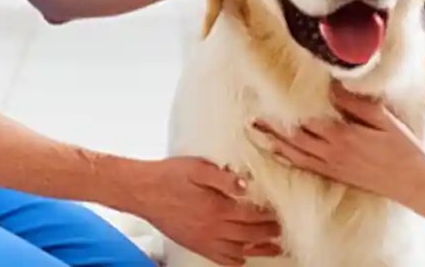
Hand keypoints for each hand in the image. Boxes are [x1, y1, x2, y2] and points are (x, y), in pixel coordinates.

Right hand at [126, 157, 282, 265]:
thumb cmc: (169, 176)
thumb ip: (223, 177)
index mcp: (217, 208)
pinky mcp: (196, 245)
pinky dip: (236, 260)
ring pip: (240, 251)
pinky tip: (244, 256)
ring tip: (274, 247)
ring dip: (259, 249)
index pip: (252, 216)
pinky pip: (221, 259)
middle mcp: (214, 228)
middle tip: (282, 229)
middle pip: (250, 235)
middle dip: (269, 233)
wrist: (143, 192)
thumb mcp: (197, 167)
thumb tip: (246, 185)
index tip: (280, 213)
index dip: (268, 216)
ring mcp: (204, 240)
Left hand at [253, 83, 424, 205]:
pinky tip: (278, 154)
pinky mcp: (336, 176)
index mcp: (342, 136)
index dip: (286, 109)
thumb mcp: (384, 120)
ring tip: (254, 134)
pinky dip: (287, 159)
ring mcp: (332, 166)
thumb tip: (333, 88)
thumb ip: (357, 105)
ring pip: (295, 154)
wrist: (412, 184)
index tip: (268, 97)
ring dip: (273, 143)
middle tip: (250, 117)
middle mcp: (331, 153)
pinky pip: (304, 166)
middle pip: (293, 138)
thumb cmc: (403, 149)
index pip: (306, 120)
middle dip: (271, 128)